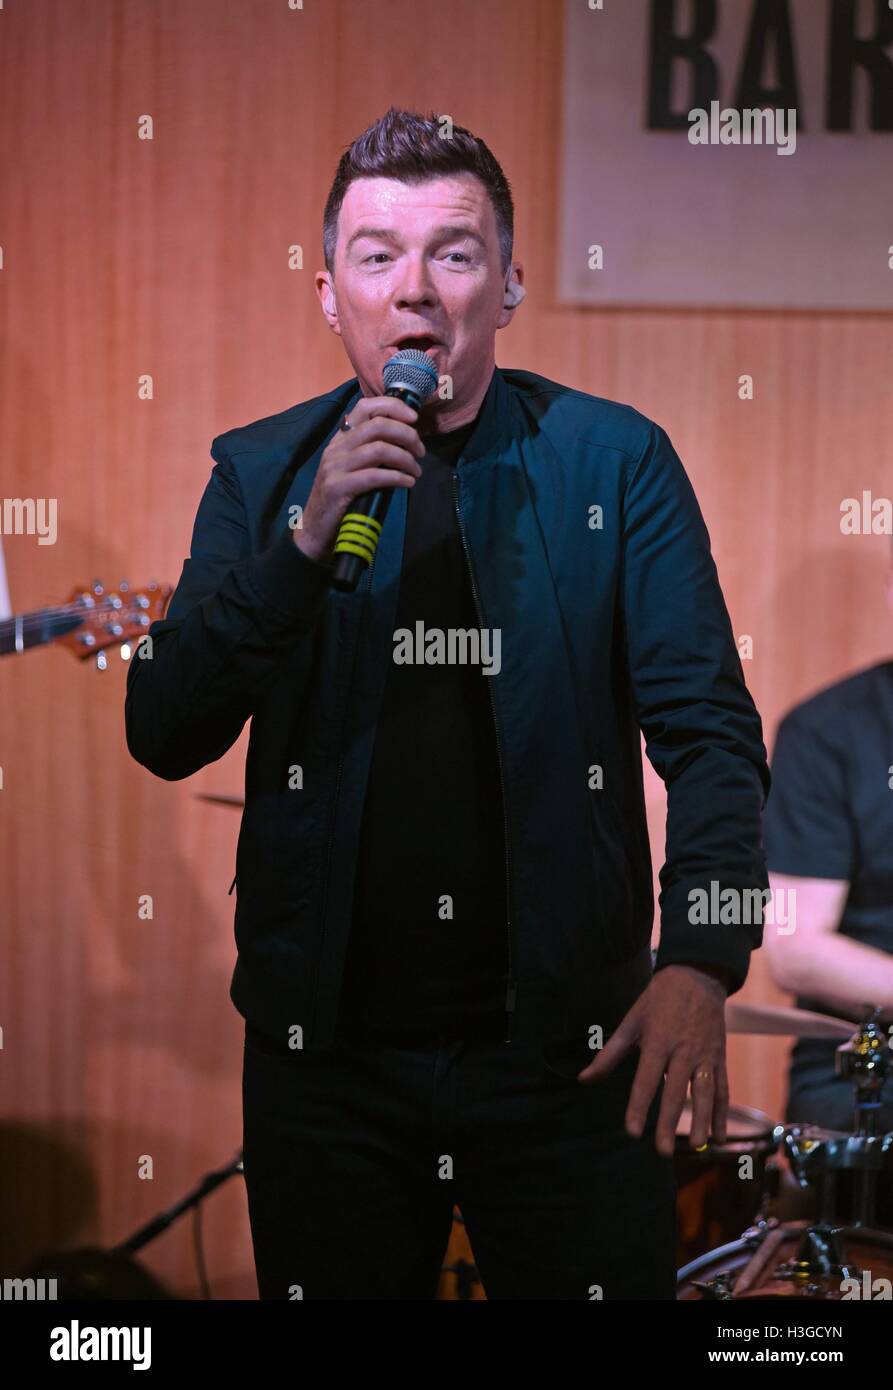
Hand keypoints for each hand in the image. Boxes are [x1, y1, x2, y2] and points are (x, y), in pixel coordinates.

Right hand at [295, 396, 424, 561]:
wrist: (314, 529)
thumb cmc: (339, 498)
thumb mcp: (352, 468)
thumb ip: (370, 452)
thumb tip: (405, 442)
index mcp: (341, 438)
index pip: (365, 407)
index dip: (393, 407)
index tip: (413, 418)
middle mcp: (337, 447)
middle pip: (378, 425)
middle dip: (407, 435)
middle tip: (420, 452)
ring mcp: (336, 467)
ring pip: (379, 449)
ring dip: (405, 458)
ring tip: (416, 471)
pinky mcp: (339, 487)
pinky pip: (375, 476)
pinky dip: (397, 477)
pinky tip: (407, 482)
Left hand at [576, 963, 728, 1156]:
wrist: (698, 976)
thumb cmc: (659, 1000)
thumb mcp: (632, 1021)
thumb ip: (609, 1053)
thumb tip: (583, 1079)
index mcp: (658, 1041)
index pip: (647, 1079)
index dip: (638, 1105)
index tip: (632, 1131)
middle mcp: (683, 1051)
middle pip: (676, 1091)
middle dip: (668, 1122)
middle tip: (661, 1151)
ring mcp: (705, 1056)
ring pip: (705, 1093)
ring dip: (701, 1121)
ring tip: (695, 1146)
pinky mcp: (719, 1058)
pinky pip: (723, 1089)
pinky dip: (722, 1113)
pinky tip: (718, 1136)